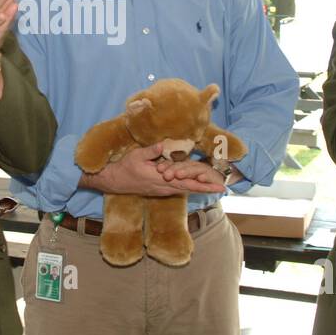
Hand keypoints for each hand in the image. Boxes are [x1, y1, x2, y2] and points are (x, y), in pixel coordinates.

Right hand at [84, 144, 225, 196]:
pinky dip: (189, 186)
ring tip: (212, 185)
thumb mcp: (137, 156)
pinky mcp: (160, 189)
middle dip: (205, 187)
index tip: (216, 186)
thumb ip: (151, 151)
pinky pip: (178, 188)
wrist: (114, 181)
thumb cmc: (125, 167)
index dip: (203, 184)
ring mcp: (162, 190)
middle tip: (221, 187)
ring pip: (185, 189)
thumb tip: (164, 144)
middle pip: (189, 188)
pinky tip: (196, 185)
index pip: (186, 182)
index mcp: (161, 178)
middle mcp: (164, 187)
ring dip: (198, 187)